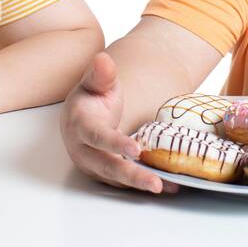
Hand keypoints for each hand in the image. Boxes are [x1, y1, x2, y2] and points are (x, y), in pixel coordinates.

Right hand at [60, 51, 176, 193]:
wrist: (82, 116)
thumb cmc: (93, 98)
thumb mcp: (97, 82)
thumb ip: (100, 74)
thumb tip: (103, 59)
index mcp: (80, 126)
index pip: (97, 136)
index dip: (116, 143)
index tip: (136, 148)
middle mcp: (83, 150)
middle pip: (107, 166)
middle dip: (132, 175)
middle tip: (155, 183)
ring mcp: (94, 165)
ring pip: (117, 178)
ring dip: (140, 184)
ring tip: (164, 187)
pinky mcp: (106, 174)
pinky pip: (125, 182)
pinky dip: (143, 184)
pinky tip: (167, 186)